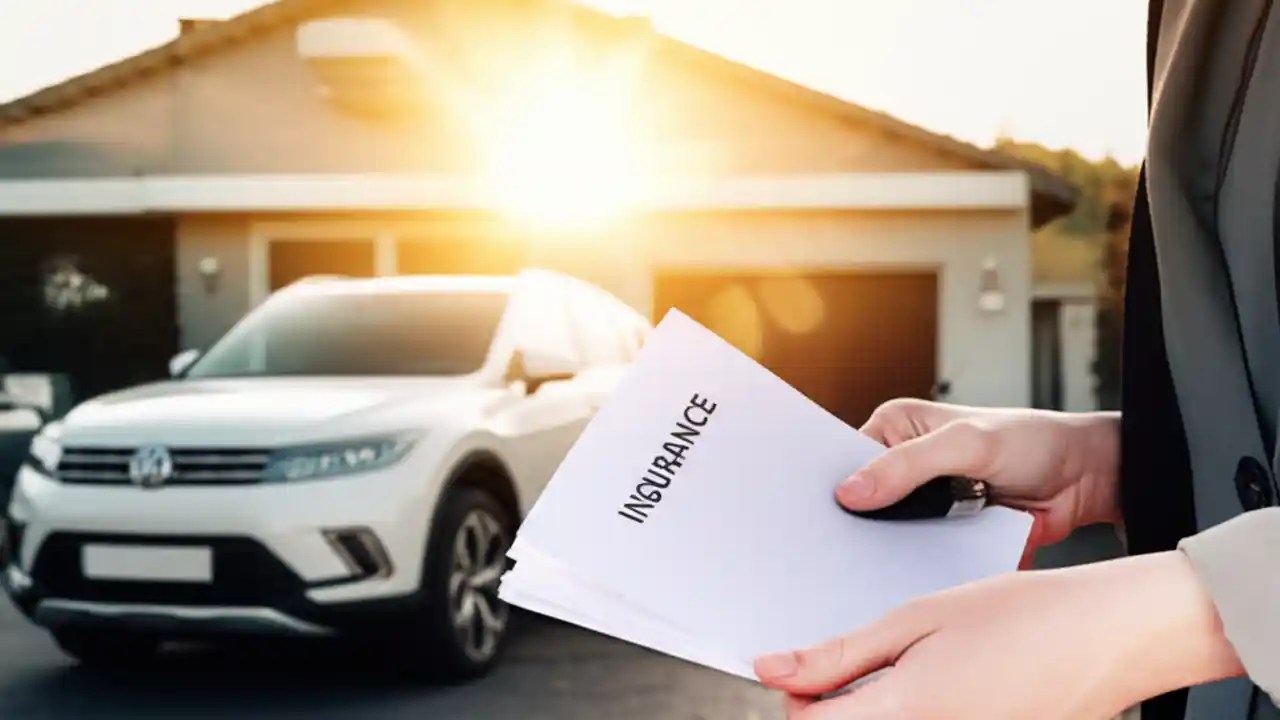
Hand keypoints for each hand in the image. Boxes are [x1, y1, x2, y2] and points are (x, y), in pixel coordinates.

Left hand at [756, 552, 1242, 719]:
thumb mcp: (918, 618)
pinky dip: (911, 716)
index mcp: (906, 713)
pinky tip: (935, 688)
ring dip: (871, 714)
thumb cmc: (1028, 614)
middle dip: (829, 710)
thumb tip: (774, 670)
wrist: (1114, 635)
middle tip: (845, 669)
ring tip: (899, 674)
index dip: (795, 698)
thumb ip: (840, 655)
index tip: (799, 672)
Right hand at [839, 400, 1120, 558]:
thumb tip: (850, 492)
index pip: (843, 459)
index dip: (828, 486)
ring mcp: (921, 504)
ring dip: (882, 552)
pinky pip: (915, 557)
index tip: (810, 515)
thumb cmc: (1033, 442)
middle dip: (852, 525)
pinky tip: (899, 581)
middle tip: (832, 551)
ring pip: (884, 536)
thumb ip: (909, 465)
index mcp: (894, 429)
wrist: (1086, 481)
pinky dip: (912, 569)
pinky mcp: (941, 536)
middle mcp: (900, 464)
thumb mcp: (967, 443)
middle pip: (860, 502)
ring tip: (861, 570)